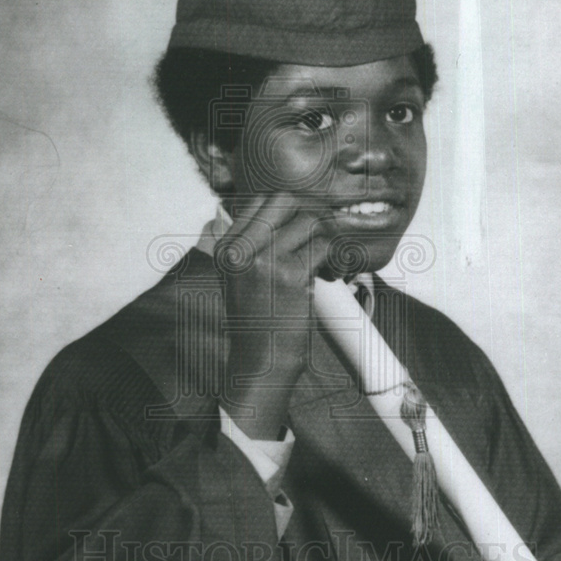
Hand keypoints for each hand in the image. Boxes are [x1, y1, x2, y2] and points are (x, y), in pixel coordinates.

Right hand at [216, 193, 336, 439]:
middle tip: (320, 236)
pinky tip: (330, 276)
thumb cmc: (258, 320)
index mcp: (226, 246)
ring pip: (309, 221)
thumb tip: (289, 208)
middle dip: (309, 214)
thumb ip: (254, 243)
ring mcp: (263, 259)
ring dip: (326, 238)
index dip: (291, 209)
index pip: (262, 200)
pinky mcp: (289, 274)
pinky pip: (323, 246)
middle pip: (284, 199)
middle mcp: (239, 248)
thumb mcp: (241, 277)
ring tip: (326, 262)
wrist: (260, 361)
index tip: (305, 230)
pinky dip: (334, 259)